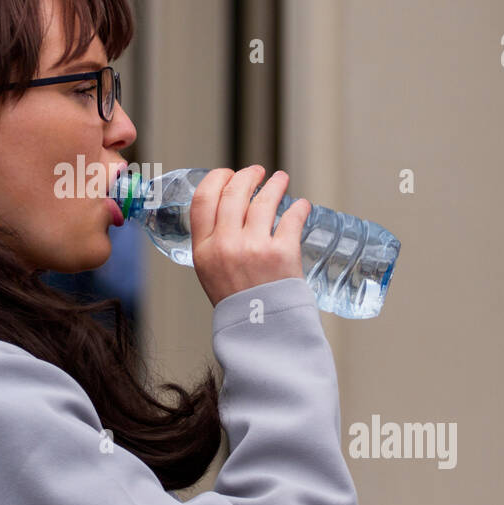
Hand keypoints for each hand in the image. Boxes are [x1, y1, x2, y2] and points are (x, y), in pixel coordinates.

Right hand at [189, 165, 310, 307]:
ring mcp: (253, 248)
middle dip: (247, 176)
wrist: (260, 332)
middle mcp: (225, 245)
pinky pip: (291, 219)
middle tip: (257, 172)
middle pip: (234, 193)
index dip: (216, 179)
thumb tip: (231, 210)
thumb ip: (215, 243)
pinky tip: (301, 206)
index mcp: (203, 250)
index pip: (202, 200)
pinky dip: (299, 208)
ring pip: (263, 200)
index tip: (226, 173)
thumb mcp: (210, 274)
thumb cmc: (238, 305)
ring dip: (275, 184)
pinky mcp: (282, 254)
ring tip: (281, 179)